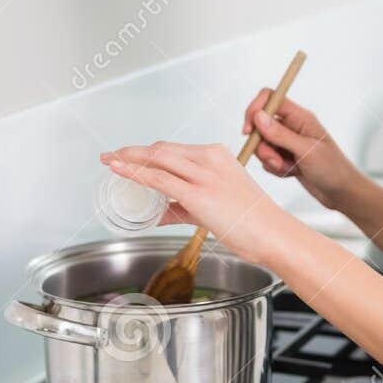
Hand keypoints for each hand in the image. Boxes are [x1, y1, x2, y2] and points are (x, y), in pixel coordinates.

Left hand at [99, 141, 292, 268]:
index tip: (126, 156)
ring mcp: (204, 175)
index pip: (172, 148)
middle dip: (132, 152)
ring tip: (109, 162)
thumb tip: (157, 214)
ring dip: (129, 159)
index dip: (145, 152)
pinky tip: (121, 172)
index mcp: (216, 156)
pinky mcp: (199, 194)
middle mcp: (209, 159)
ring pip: (158, 159)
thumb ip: (183, 207)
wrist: (273, 233)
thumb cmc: (250, 222)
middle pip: (161, 149)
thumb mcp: (214, 205)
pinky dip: (137, 174)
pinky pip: (161, 179)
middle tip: (110, 157)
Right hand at [240, 90, 361, 211]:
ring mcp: (288, 142)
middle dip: (262, 145)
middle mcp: (292, 126)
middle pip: (261, 124)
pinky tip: (291, 173)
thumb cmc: (332, 168)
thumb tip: (258, 116)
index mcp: (300, 117)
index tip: (248, 131)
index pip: (270, 98)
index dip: (254, 110)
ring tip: (287, 168)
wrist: (342, 192)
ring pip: (262, 144)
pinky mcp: (286, 157)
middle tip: (275, 160)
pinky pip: (268, 159)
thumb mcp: (305, 151)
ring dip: (270, 159)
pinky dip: (275, 169)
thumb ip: (280, 134)